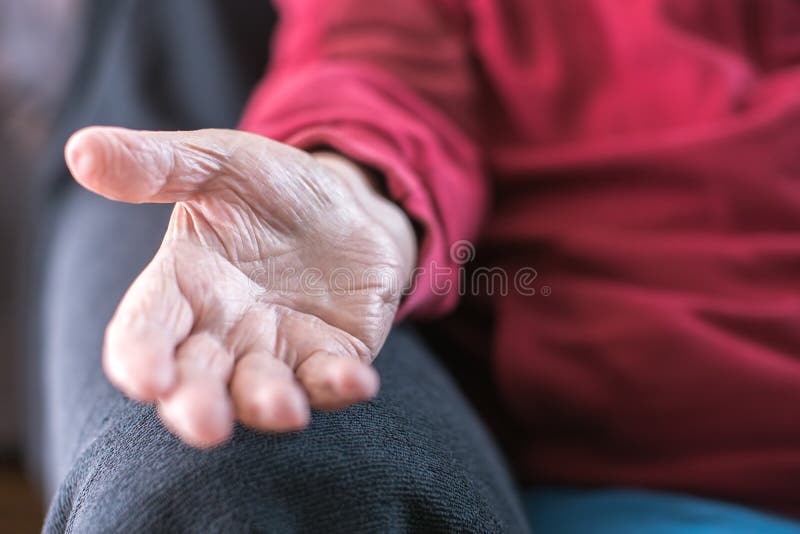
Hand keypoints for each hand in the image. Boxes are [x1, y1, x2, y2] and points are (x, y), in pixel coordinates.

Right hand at [65, 127, 416, 446]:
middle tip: (205, 425)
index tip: (146, 379)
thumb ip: (158, 165)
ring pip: (263, 392)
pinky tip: (359, 379)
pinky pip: (332, 377)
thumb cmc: (273, 190)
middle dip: (198, 406)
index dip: (140, 358)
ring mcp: (280, 350)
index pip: (145, 331)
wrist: (347, 204)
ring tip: (284, 410)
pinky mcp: (333, 355)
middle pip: (198, 382)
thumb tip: (79, 150)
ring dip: (269, 404)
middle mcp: (224, 332)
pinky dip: (342, 383)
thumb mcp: (219, 163)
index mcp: (183, 287)